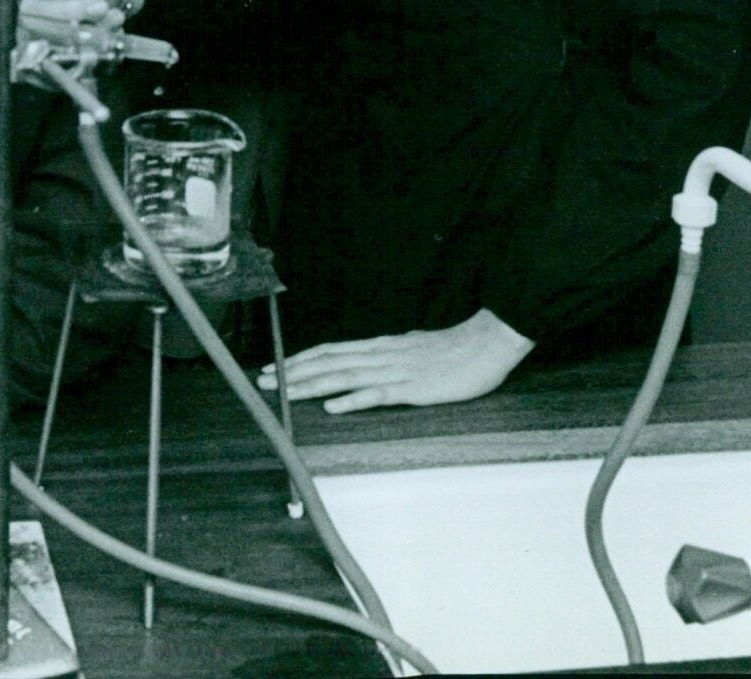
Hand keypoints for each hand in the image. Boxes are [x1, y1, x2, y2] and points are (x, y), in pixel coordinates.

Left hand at [256, 309, 534, 413]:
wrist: (487, 343)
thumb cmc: (455, 349)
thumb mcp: (415, 348)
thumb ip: (392, 354)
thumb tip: (374, 358)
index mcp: (380, 347)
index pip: (331, 351)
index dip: (301, 359)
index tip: (276, 367)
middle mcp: (380, 355)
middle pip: (329, 362)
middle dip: (293, 372)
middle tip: (263, 381)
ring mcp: (395, 371)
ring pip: (343, 377)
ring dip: (310, 384)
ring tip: (283, 391)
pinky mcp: (413, 388)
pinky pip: (376, 394)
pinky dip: (352, 400)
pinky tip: (332, 406)